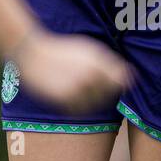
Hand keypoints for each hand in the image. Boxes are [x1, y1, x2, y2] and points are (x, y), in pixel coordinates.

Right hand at [13, 29, 130, 112]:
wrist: (32, 53)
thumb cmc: (63, 51)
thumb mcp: (88, 50)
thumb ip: (109, 63)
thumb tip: (128, 77)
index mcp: (98, 60)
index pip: (121, 80)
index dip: (120, 85)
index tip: (115, 86)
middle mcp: (90, 74)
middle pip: (109, 95)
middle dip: (105, 94)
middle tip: (89, 89)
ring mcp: (77, 87)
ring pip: (95, 105)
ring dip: (91, 103)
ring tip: (78, 92)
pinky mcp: (64, 98)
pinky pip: (79, 111)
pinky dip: (78, 108)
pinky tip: (70, 98)